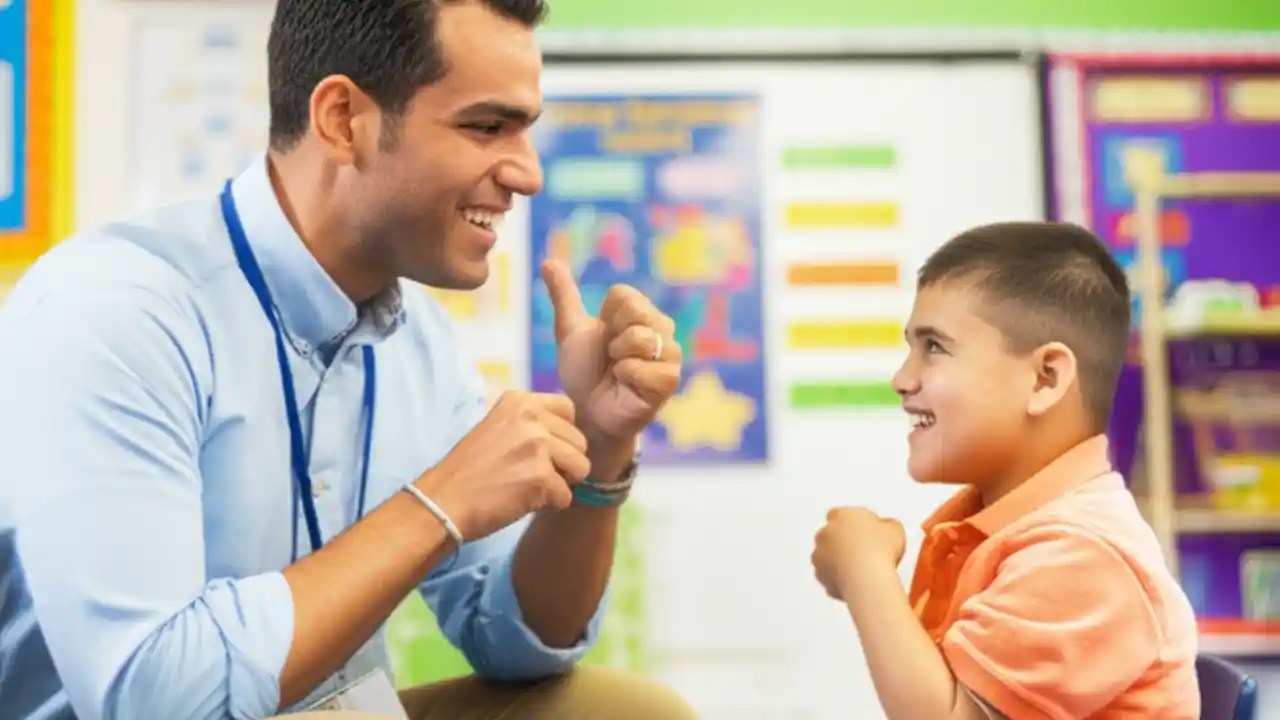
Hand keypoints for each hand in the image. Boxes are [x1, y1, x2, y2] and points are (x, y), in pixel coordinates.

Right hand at [417, 391, 589, 541]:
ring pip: (581, 467)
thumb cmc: (469, 471)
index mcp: (519, 401)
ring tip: (530, 486)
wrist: (443, 502)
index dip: (562, 434)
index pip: (568, 409)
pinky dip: (549, 505)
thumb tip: (569, 432)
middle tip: (531, 474)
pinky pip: (566, 496)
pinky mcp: (540, 476)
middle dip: (564, 462)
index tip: (542, 449)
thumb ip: (530, 423)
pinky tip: (522, 501)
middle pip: (579, 441)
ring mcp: (537, 445)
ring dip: (561, 483)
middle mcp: (530, 417)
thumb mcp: (497, 427)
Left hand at [541, 259, 682, 443]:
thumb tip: (548, 260)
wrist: (587, 412)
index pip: (623, 295)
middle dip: (611, 337)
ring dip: (617, 357)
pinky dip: (625, 376)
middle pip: (635, 310)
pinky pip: (642, 366)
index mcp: (642, 313)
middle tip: (611, 357)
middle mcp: (662, 329)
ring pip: (640, 337)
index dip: (604, 318)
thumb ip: (564, 295)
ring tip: (618, 372)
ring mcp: (670, 355)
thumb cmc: (584, 373)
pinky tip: (626, 386)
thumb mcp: (571, 330)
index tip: (603, 339)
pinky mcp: (669, 380)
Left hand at [811, 507, 905, 599]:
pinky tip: (855, 580)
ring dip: (838, 560)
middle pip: (831, 534)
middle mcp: (825, 533)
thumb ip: (887, 524)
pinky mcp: (820, 575)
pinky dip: (837, 578)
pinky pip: (828, 575)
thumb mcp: (895, 529)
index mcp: (841, 515)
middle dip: (844, 541)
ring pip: (826, 556)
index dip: (854, 523)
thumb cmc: (878, 551)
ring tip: (860, 568)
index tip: (866, 531)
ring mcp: (819, 555)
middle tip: (864, 550)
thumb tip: (888, 527)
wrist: (867, 577)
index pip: (841, 514)